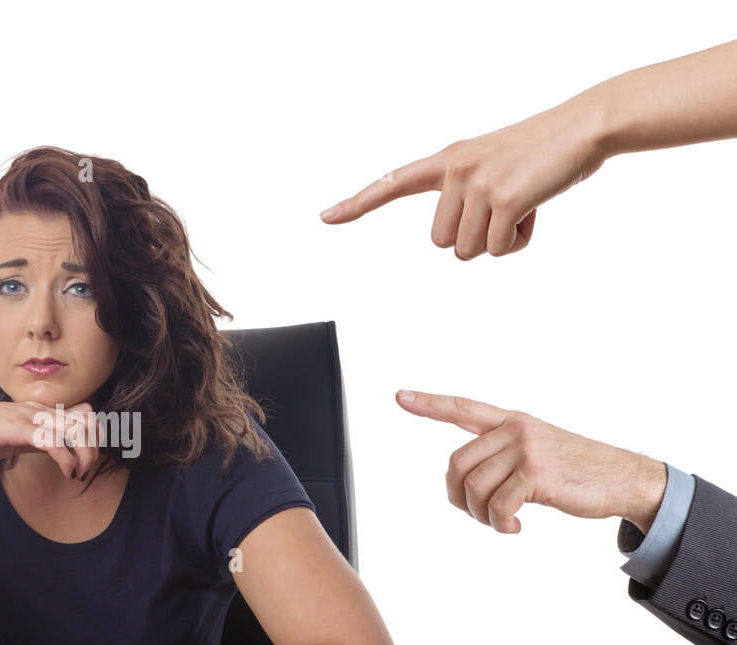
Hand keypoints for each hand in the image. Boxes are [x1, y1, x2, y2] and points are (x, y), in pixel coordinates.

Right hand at [0, 400, 105, 480]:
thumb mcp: (17, 436)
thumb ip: (37, 439)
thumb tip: (55, 450)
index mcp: (41, 411)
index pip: (84, 413)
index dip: (93, 434)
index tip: (87, 457)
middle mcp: (40, 410)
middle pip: (87, 421)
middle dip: (94, 448)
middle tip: (85, 469)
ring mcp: (31, 417)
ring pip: (76, 430)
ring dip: (85, 455)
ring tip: (79, 473)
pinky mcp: (21, 429)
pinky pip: (55, 441)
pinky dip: (67, 459)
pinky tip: (67, 473)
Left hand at [320, 99, 606, 258]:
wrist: (584, 126)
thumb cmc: (540, 152)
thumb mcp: (491, 165)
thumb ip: (463, 194)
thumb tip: (453, 242)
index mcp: (447, 160)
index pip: (392, 182)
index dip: (358, 203)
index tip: (325, 217)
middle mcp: (454, 169)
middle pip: (441, 243)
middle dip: (474, 237)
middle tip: (506, 206)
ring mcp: (476, 183)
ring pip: (468, 251)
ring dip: (499, 240)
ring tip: (523, 203)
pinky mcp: (503, 199)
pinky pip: (498, 249)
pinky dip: (520, 240)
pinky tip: (536, 208)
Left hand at [396, 390, 666, 533]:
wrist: (623, 479)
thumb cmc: (576, 470)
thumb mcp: (538, 450)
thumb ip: (502, 454)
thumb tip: (464, 482)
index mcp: (511, 421)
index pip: (462, 408)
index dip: (429, 403)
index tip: (399, 396)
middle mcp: (515, 429)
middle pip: (456, 464)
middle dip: (458, 496)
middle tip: (477, 513)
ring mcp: (525, 449)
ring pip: (474, 488)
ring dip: (481, 515)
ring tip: (501, 522)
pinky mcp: (536, 474)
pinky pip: (497, 507)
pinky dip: (500, 525)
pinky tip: (516, 528)